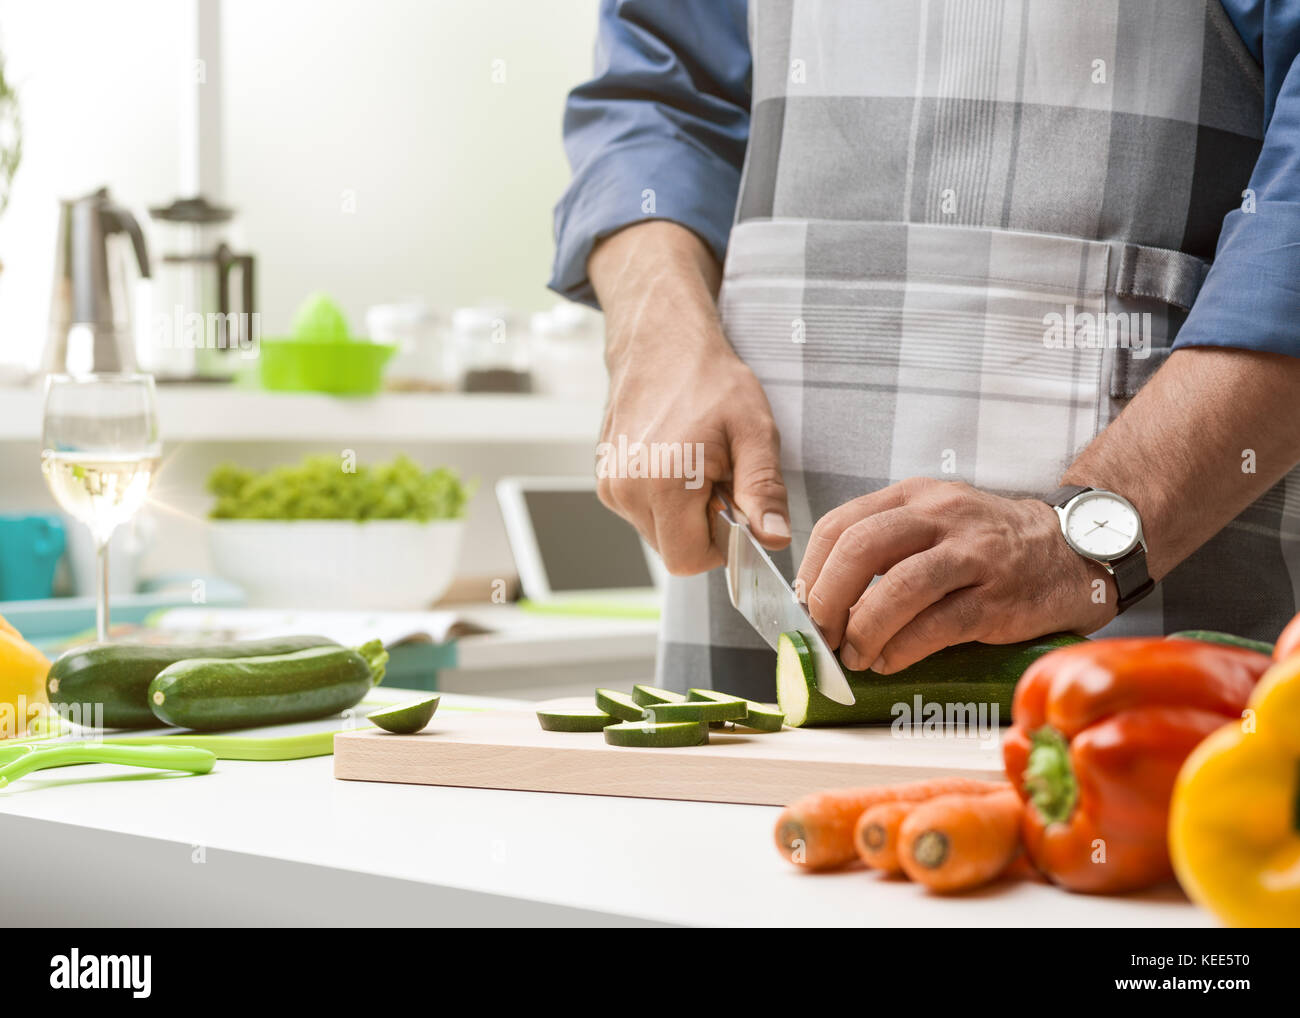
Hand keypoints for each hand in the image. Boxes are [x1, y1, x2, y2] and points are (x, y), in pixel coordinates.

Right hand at [589, 222, 790, 573]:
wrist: (662, 343)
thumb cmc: (711, 382)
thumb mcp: (754, 431)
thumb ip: (763, 490)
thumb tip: (774, 538)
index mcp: (663, 483)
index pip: (689, 560)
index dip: (720, 544)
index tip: (733, 505)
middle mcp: (626, 490)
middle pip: (673, 550)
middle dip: (702, 527)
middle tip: (717, 478)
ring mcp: (610, 486)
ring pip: (657, 533)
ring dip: (683, 514)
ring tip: (696, 466)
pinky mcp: (605, 481)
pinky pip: (642, 513)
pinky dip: (663, 501)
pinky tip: (674, 462)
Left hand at [795, 477, 1116, 672]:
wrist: (1076, 551)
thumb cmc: (991, 546)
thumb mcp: (936, 523)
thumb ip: (886, 548)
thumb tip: (823, 601)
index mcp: (915, 496)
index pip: (840, 524)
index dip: (811, 571)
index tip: (804, 605)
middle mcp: (942, 516)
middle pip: (860, 548)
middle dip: (828, 599)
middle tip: (822, 633)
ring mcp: (973, 554)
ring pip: (897, 587)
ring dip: (863, 630)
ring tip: (854, 655)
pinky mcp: (998, 598)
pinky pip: (937, 625)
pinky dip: (902, 649)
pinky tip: (889, 661)